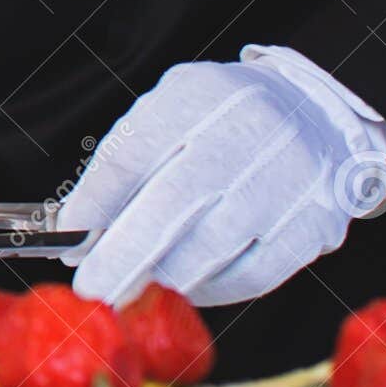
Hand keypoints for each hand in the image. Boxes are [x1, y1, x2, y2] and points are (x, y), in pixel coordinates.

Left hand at [58, 46, 385, 306]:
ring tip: (139, 282)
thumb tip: (79, 233)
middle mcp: (248, 132)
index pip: (130, 157)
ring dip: (162, 277)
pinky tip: (186, 284)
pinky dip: (208, 290)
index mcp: (198, 97)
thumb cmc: (218, 124)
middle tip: (93, 289)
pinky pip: (249, 276)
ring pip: (207, 250)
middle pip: (170, 206)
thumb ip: (120, 167)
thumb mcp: (166, 117)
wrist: (315, 116)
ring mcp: (288, 179)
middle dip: (121, 258)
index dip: (93, 207)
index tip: (70, 241)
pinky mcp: (314, 222)